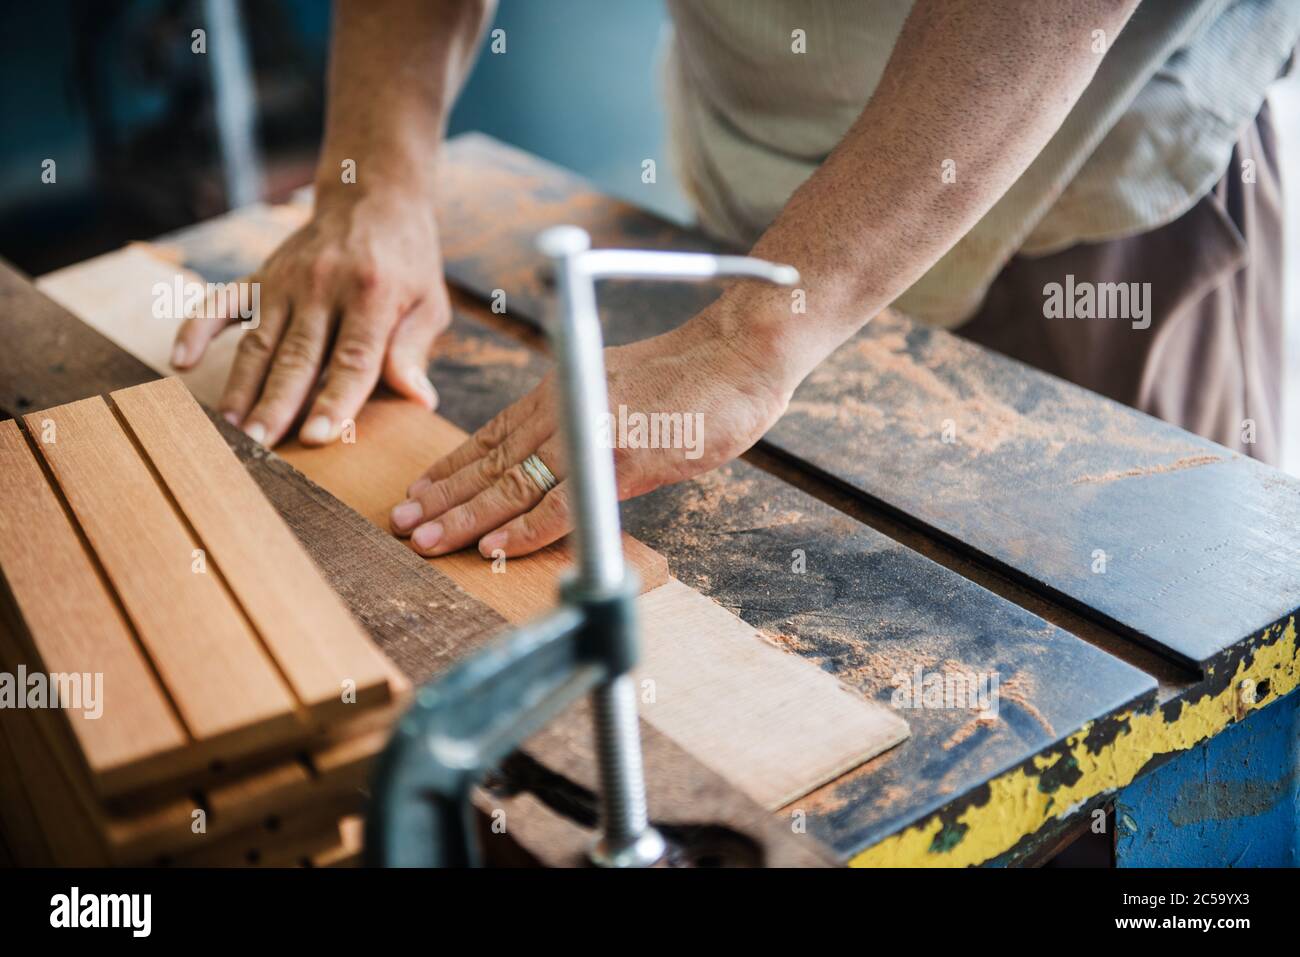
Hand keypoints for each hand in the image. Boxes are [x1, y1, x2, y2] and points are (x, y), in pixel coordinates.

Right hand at [171, 186, 449, 445]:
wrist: (372, 196)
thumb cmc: (407, 261)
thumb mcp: (429, 301)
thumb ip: (413, 350)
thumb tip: (419, 400)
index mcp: (372, 295)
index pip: (351, 359)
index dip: (334, 401)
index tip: (316, 438)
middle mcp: (323, 287)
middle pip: (297, 357)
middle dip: (276, 405)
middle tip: (258, 447)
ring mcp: (286, 281)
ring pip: (259, 342)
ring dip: (241, 387)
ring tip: (228, 429)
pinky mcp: (260, 276)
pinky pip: (221, 303)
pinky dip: (196, 329)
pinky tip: (181, 363)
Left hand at [388, 311, 790, 557]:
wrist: (737, 358)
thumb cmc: (689, 379)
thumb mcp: (618, 388)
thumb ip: (584, 418)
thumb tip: (564, 459)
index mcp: (561, 390)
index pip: (492, 435)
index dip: (452, 468)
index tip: (419, 493)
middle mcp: (563, 408)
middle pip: (489, 461)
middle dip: (442, 497)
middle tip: (401, 525)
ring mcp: (588, 434)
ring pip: (511, 483)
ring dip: (464, 516)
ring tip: (425, 541)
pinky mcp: (620, 460)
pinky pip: (561, 503)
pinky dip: (523, 528)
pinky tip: (492, 547)